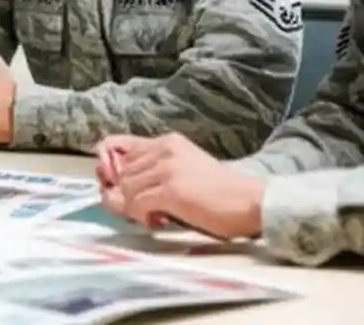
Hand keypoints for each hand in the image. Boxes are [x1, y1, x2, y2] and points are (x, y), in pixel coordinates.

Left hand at [96, 134, 264, 239]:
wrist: (251, 202)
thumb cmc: (220, 193)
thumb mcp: (184, 170)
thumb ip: (153, 171)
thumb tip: (115, 190)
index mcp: (167, 142)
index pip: (118, 146)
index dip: (111, 169)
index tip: (120, 188)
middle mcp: (165, 149)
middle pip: (121, 172)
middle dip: (125, 195)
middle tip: (144, 210)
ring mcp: (167, 168)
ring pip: (126, 189)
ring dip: (135, 208)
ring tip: (157, 215)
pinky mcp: (171, 189)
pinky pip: (136, 204)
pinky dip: (143, 217)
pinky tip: (161, 221)